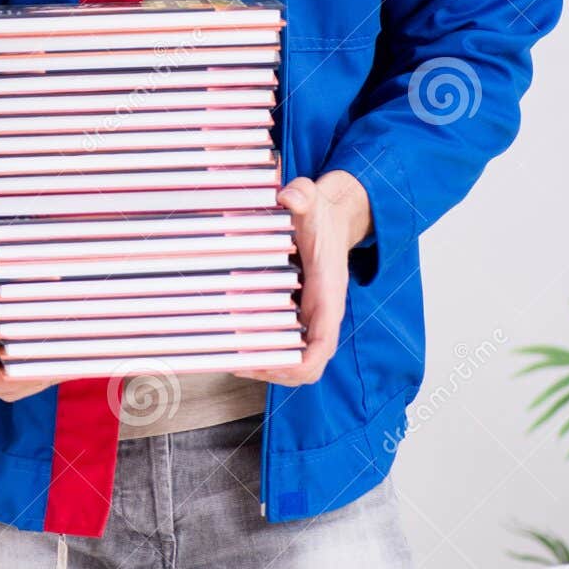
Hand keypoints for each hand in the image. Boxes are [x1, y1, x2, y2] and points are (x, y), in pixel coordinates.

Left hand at [232, 169, 371, 386]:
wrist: (332, 217)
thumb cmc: (322, 216)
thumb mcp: (313, 200)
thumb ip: (303, 195)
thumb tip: (289, 196)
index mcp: (329, 295)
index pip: (322, 346)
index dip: (299, 365)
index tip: (270, 365)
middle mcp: (323, 313)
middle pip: (307, 366)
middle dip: (276, 372)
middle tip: (240, 365)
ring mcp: (312, 316)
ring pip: (297, 360)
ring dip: (269, 366)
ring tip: (236, 361)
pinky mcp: (301, 313)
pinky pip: (288, 345)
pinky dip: (267, 351)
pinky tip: (241, 344)